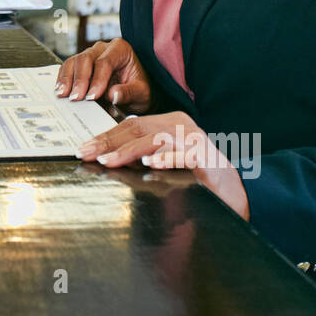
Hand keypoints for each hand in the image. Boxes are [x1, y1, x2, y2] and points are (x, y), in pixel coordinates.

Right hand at [55, 38, 153, 111]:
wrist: (136, 91)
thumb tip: (113, 94)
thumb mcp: (141, 93)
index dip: (97, 79)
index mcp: (121, 49)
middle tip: (76, 97)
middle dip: (79, 80)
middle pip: (86, 59)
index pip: (105, 62)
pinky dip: (63, 79)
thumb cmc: (140, 88)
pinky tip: (61, 90)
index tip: (92, 96)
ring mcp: (90, 54)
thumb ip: (129, 92)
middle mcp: (104, 48)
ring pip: (74, 61)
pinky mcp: (81, 64)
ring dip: (67, 79)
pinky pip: (68, 67)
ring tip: (64, 95)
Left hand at [75, 111, 250, 219]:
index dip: (106, 136)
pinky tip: (151, 164)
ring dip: (129, 152)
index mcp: (170, 123)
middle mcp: (182, 126)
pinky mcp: (206, 157)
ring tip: (108, 162)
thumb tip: (105, 157)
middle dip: (109, 142)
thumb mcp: (161, 162)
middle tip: (86, 153)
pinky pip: (183, 155)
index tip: (84, 148)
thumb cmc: (192, 179)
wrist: (231, 193)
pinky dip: (166, 158)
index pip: (132, 125)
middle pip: (139, 128)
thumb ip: (141, 156)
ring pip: (156, 139)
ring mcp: (195, 139)